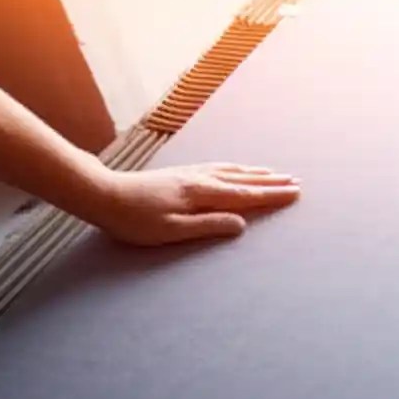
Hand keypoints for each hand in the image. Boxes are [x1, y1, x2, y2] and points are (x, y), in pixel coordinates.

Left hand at [80, 163, 300, 245]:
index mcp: (201, 194)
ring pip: (232, 171)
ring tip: (275, 173)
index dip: (271, 195)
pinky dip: (236, 168)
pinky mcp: (181, 173)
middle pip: (243, 179)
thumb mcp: (173, 230)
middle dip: (271, 181)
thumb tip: (241, 225)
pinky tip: (237, 169)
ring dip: (256, 173)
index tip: (294, 193)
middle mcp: (200, 179)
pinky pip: (218, 167)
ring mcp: (190, 174)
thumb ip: (209, 226)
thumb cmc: (135, 220)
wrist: (103, 194)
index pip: (245, 195)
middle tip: (295, 181)